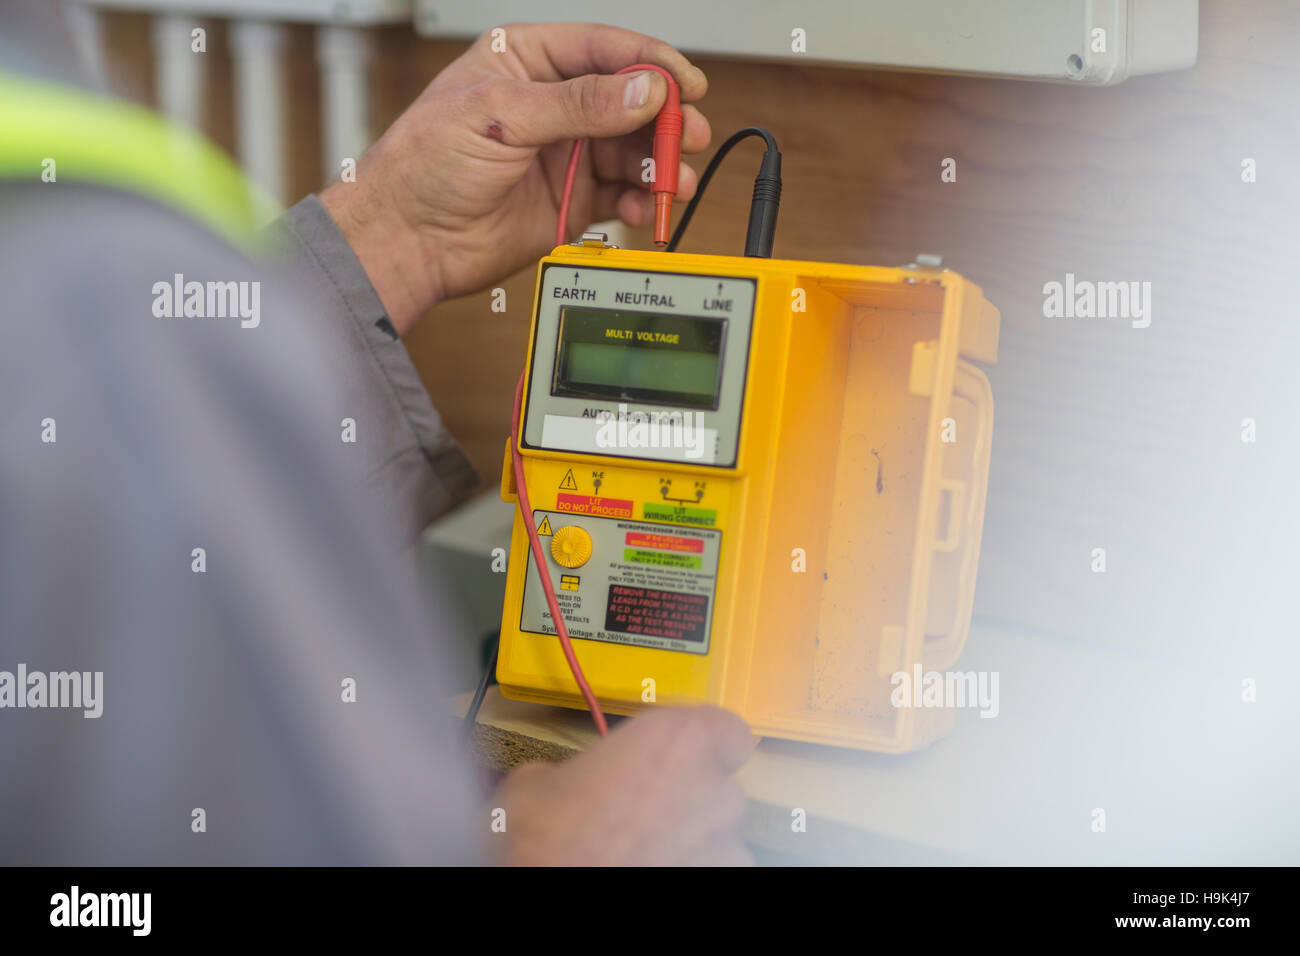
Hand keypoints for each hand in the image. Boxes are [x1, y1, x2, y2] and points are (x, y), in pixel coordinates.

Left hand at [320, 23, 711, 335]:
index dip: (650, 62)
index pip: (602, 49)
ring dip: (659, 164)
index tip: (685, 82)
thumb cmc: (425, 164)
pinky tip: (647, 205)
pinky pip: (621, 192)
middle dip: (664, 118)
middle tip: (687, 135)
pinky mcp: (571, 198)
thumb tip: (641, 91)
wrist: (407, 239)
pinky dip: (640, 199)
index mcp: (526, 62)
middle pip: (628, 100)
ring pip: (631, 149)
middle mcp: (551, 104)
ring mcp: (564, 153)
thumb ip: (577, 104)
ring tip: (674, 180)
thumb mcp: (501, 117)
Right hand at [488, 706, 754, 865]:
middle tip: (638, 815)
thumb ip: (575, 770)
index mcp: (678, 741)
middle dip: (686, 800)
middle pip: (718, 787)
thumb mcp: (533, 785)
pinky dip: (683, 870)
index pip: (727, 731)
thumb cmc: (544, 838)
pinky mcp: (720, 884)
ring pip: (712, 838)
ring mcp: (725, 848)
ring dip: (685, 842)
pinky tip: (644, 874)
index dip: (704, 747)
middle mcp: (715, 789)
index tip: (675, 758)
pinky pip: (707, 870)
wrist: (549, 889)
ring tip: (637, 854)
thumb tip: (556, 781)